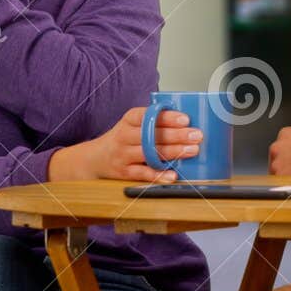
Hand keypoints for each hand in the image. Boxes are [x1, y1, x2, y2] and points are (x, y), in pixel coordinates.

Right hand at [49, 106, 202, 181]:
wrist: (94, 159)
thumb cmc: (122, 140)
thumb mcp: (132, 125)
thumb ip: (153, 122)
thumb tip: (185, 122)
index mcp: (129, 120)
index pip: (148, 115)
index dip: (167, 117)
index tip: (185, 119)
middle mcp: (124, 136)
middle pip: (151, 134)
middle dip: (177, 135)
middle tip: (197, 136)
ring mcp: (123, 155)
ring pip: (149, 152)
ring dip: (173, 152)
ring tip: (192, 151)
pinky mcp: (123, 172)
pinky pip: (142, 174)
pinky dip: (158, 175)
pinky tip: (173, 175)